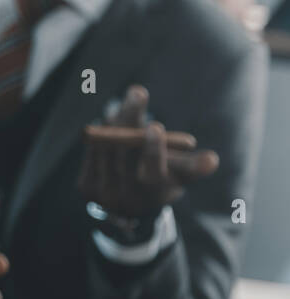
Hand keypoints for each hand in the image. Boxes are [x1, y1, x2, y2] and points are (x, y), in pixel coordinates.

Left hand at [78, 85, 218, 218]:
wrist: (129, 205)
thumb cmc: (161, 180)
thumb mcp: (180, 174)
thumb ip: (194, 166)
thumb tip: (212, 161)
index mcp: (155, 194)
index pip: (154, 172)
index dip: (154, 151)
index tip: (155, 127)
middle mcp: (127, 198)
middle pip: (125, 154)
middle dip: (131, 121)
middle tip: (138, 93)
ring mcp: (104, 194)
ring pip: (106, 148)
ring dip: (115, 122)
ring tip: (129, 104)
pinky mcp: (86, 187)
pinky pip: (92, 152)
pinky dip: (101, 135)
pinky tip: (111, 124)